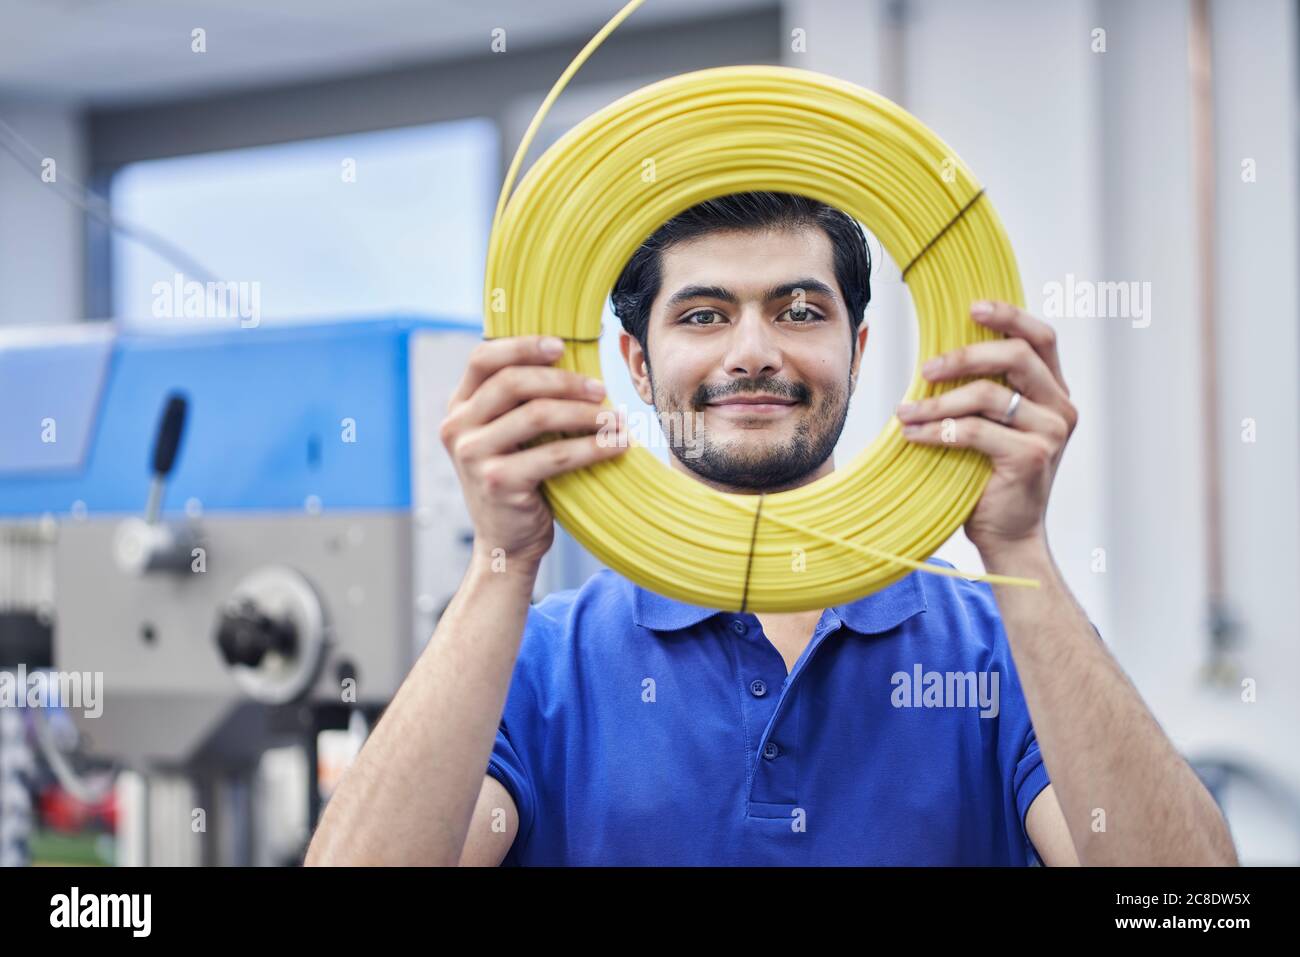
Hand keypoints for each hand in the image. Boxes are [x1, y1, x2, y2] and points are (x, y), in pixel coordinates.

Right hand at [439, 335, 627, 569]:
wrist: (506, 542)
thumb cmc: (519, 480)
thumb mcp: (508, 435)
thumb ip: (520, 401)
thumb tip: (573, 358)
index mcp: (459, 408)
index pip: (483, 359)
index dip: (522, 345)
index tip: (561, 346)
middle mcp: (458, 427)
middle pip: (513, 382)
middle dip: (563, 380)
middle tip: (600, 388)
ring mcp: (474, 455)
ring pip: (537, 415)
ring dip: (584, 413)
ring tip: (615, 418)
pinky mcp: (499, 482)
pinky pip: (555, 454)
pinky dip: (593, 447)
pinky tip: (617, 445)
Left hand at [894, 300, 1076, 557]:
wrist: (1008, 535)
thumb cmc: (991, 478)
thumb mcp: (992, 426)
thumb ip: (984, 391)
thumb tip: (937, 357)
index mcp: (1054, 393)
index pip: (1041, 338)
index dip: (1009, 315)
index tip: (971, 307)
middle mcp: (1061, 407)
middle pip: (1016, 356)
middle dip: (965, 355)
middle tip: (926, 369)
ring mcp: (1050, 432)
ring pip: (990, 395)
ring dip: (939, 402)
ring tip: (906, 411)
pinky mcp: (1030, 457)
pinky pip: (975, 431)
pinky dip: (938, 430)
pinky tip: (913, 435)